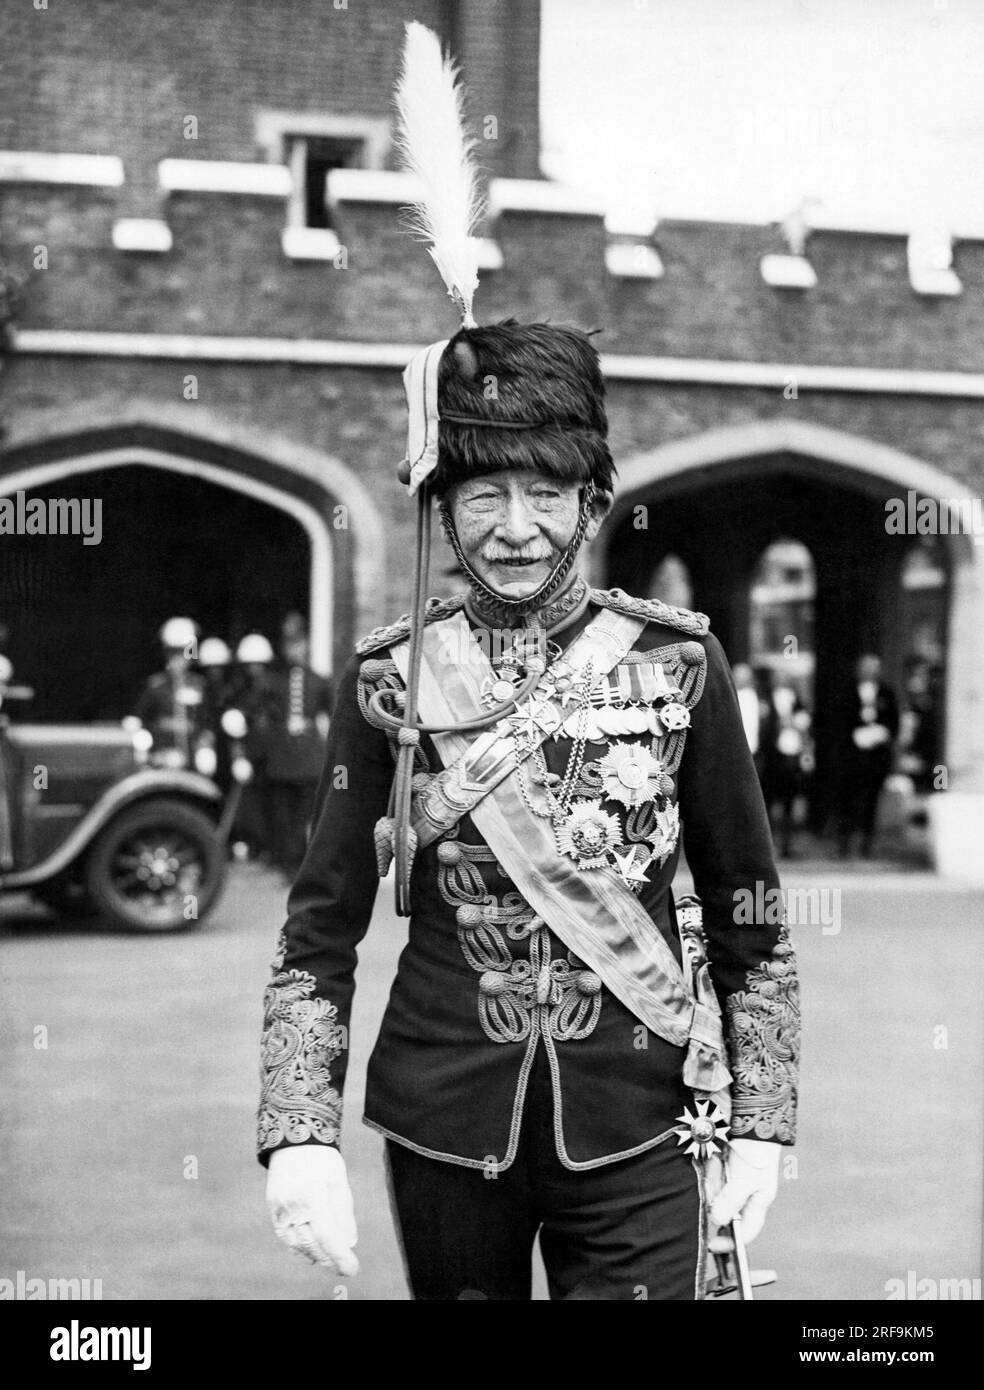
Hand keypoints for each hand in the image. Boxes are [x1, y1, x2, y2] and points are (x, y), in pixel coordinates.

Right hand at [266, 1145, 359, 1276]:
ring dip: (315, 1257)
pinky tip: (311, 1254)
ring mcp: (280, 1207)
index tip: (353, 1269)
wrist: (294, 1139)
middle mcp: (294, 1204)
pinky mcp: (273, 1208)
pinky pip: (285, 1236)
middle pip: (312, 1244)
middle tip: (345, 1267)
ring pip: (297, 1244)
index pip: (328, 1236)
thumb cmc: (322, 1160)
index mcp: (314, 1194)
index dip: (340, 1257)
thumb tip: (348, 1243)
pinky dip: (298, 1249)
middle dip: (330, 1260)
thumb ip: (344, 1214)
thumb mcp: (339, 1182)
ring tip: (330, 1261)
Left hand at [707, 1138, 780, 1244]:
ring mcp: (728, 1174)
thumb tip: (717, 1221)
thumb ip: (732, 1200)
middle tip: (714, 1182)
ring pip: (710, 1188)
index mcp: (757, 1198)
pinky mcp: (716, 1159)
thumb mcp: (747, 1178)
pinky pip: (704, 1170)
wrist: (749, 1111)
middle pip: (721, 1207)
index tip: (712, 1244)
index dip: (731, 1240)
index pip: (746, 1230)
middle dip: (714, 1197)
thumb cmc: (757, 1148)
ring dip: (710, 1176)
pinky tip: (712, 1152)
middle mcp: (742, 1189)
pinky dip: (705, 1163)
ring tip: (718, 1158)